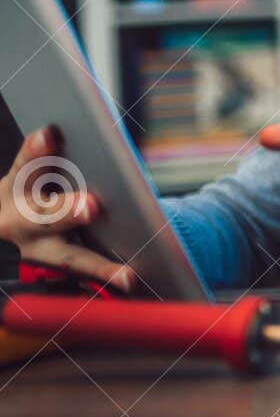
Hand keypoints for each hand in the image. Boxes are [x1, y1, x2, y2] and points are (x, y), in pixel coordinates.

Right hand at [0, 125, 135, 290]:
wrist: (6, 228)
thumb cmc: (29, 192)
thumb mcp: (30, 173)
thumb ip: (45, 157)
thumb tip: (73, 133)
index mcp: (16, 187)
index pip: (25, 166)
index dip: (36, 151)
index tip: (50, 135)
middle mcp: (22, 222)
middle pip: (44, 216)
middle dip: (67, 211)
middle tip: (92, 206)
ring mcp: (39, 250)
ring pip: (67, 258)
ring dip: (97, 266)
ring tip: (126, 276)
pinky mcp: (56, 268)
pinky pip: (83, 276)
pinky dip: (105, 279)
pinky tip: (129, 282)